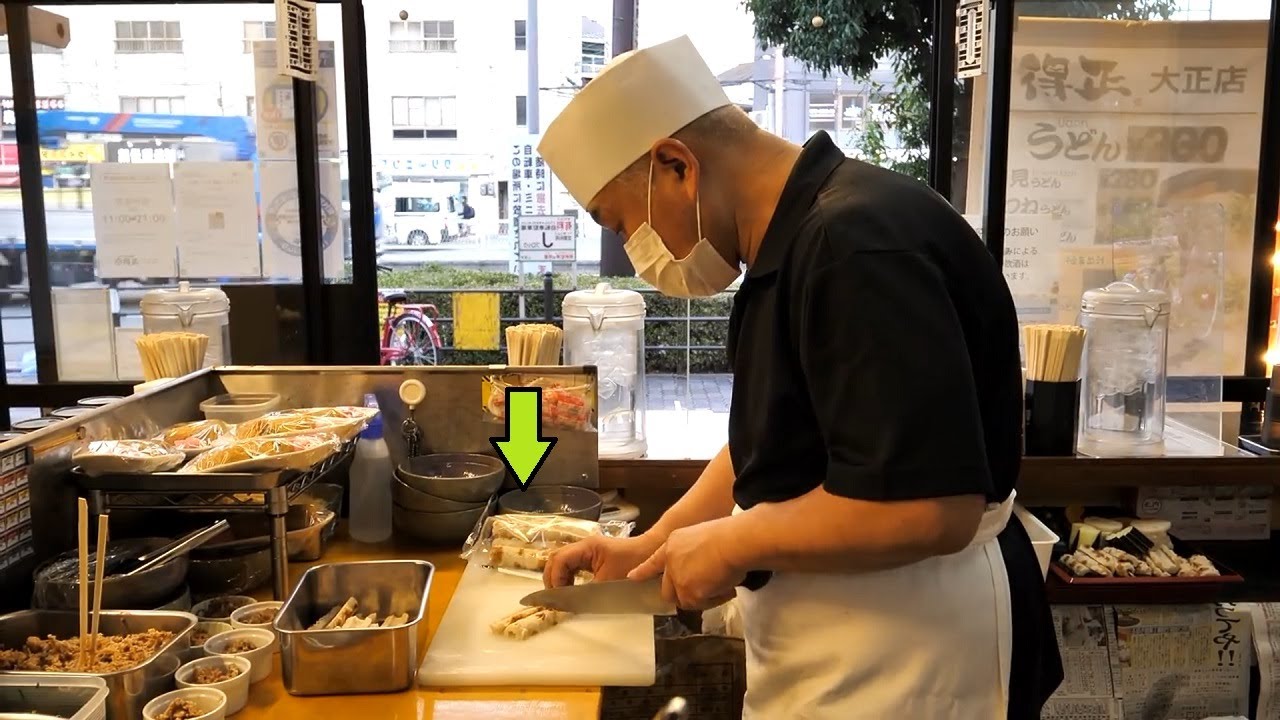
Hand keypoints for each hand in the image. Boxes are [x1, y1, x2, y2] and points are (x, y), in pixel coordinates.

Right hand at [543, 533, 663, 587]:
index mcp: (586, 547)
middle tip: (555, 599)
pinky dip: (568, 578)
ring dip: (559, 579)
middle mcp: (583, 546)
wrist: (652, 554)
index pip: (559, 559)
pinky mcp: (592, 558)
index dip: (555, 578)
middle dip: (552, 579)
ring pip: (562, 562)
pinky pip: (572, 566)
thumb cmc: (633, 565)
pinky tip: (572, 591)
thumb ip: (587, 593)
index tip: (558, 597)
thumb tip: (569, 606)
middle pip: (556, 559)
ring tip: (562, 596)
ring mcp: (587, 551)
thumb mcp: (608, 583)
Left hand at [628, 517, 745, 610]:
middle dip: (684, 593)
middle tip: (704, 590)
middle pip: (669, 589)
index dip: (643, 570)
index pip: (654, 560)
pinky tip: (727, 588)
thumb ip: (691, 555)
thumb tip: (701, 571)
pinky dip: (715, 600)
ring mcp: (677, 579)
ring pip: (686, 600)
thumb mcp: (700, 538)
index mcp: (673, 544)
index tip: (632, 577)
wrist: (733, 542)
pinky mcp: (688, 593)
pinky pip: (702, 604)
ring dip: (703, 597)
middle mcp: (670, 562)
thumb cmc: (728, 535)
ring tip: (723, 584)